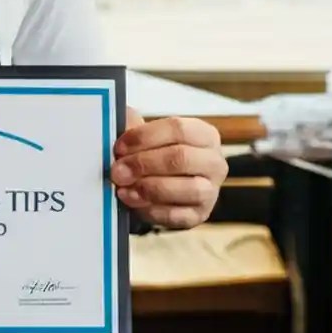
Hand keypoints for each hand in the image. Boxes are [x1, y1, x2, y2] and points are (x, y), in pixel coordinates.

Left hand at [110, 108, 227, 229]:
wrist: (155, 187)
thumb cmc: (153, 155)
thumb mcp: (143, 137)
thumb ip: (133, 125)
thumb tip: (122, 116)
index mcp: (204, 135)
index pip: (178, 128)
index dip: (145, 137)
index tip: (120, 146)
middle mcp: (214, 162)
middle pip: (181, 158)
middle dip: (144, 164)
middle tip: (117, 171)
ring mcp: (210, 191)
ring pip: (187, 189)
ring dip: (149, 189)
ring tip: (124, 189)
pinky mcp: (199, 215)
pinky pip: (178, 215)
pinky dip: (152, 210)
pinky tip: (133, 202)